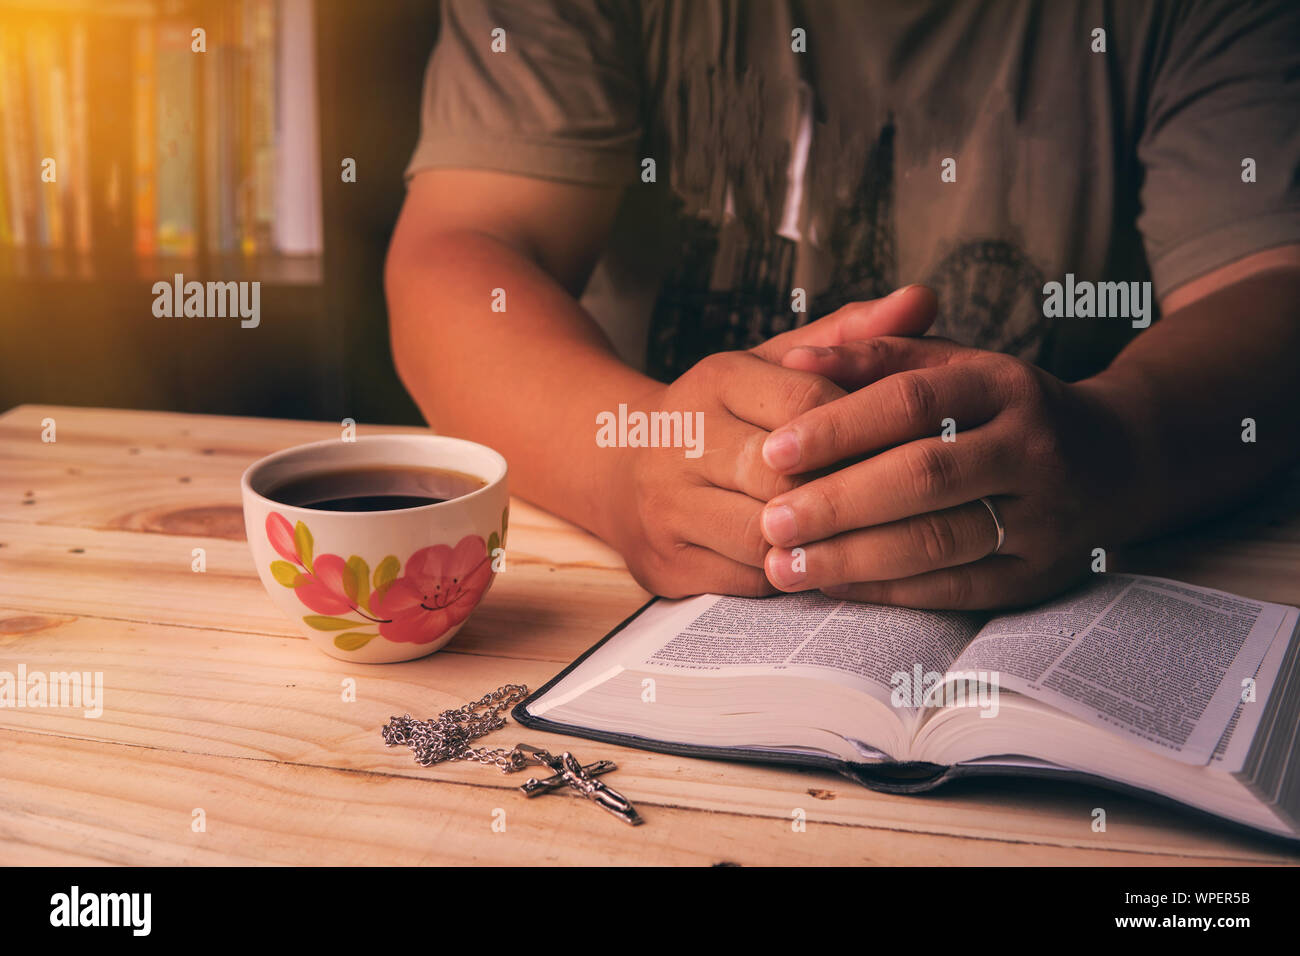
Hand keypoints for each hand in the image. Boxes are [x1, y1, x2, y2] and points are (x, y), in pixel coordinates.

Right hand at [603, 286, 938, 598]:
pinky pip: (748, 580)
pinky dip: (795, 576)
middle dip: (850, 492)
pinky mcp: (665, 563)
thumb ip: (849, 336)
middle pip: (786, 475)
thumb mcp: (774, 364)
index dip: (865, 429)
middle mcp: (682, 440)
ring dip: (824, 542)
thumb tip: (923, 300)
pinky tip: (830, 564)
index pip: (806, 400)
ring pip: (765, 534)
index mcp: (715, 380)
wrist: (616, 468)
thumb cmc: (724, 416)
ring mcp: (667, 506)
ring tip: (875, 538)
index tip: (915, 445)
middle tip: (909, 504)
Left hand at [757, 331, 1138, 608]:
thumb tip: (794, 360)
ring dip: (853, 556)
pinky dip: (888, 591)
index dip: (838, 426)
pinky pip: (955, 588)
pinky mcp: (1039, 576)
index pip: (912, 401)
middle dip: (838, 502)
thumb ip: (876, 356)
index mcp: (1005, 384)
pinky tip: (832, 584)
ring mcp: (1043, 517)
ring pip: (939, 541)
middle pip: (924, 476)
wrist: (1116, 460)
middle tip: (769, 520)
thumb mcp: (953, 365)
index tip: (772, 450)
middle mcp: (1032, 448)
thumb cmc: (999, 408)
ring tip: (784, 564)